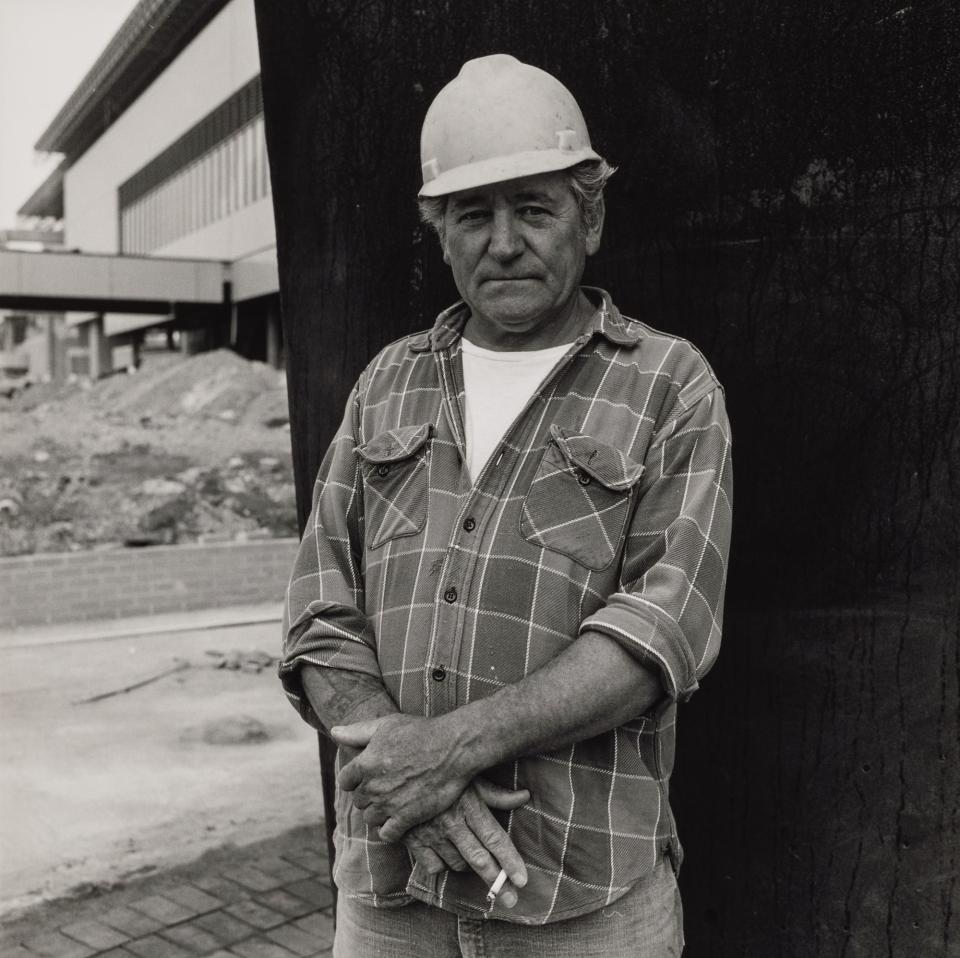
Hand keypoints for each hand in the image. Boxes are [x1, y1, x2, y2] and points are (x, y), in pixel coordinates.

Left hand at [332, 713, 474, 840]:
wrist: (454, 748)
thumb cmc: (421, 732)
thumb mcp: (387, 724)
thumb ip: (357, 731)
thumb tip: (334, 731)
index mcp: (365, 763)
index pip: (345, 781)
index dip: (356, 779)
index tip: (370, 775)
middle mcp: (373, 786)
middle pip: (358, 800)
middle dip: (369, 795)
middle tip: (387, 786)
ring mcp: (389, 804)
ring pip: (370, 818)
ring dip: (379, 812)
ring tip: (394, 802)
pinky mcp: (406, 818)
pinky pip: (387, 834)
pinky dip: (390, 829)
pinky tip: (399, 819)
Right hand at [403, 777, 529, 907]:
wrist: (401, 773)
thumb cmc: (444, 774)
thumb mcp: (472, 778)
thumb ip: (497, 794)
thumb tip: (525, 796)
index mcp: (469, 805)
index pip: (495, 838)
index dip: (510, 861)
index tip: (522, 881)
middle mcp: (452, 822)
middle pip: (479, 859)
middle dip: (497, 882)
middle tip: (511, 900)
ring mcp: (432, 834)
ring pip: (458, 864)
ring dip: (468, 866)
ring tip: (472, 856)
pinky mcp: (414, 841)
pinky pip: (434, 866)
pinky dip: (443, 865)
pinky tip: (447, 854)